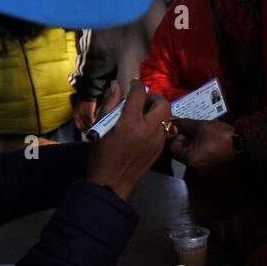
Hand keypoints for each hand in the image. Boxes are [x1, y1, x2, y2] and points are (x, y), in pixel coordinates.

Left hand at [73, 98, 98, 130]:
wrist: (85, 94)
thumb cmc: (83, 101)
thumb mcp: (79, 110)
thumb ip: (81, 117)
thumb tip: (87, 122)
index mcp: (75, 116)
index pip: (80, 127)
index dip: (84, 130)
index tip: (88, 130)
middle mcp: (78, 117)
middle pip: (85, 127)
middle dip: (89, 128)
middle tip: (93, 127)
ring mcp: (83, 116)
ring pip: (89, 125)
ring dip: (92, 124)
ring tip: (94, 122)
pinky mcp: (88, 113)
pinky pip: (92, 121)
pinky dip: (94, 121)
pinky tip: (95, 119)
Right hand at [85, 79, 171, 199]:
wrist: (111, 182)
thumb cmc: (101, 154)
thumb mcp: (100, 127)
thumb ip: (110, 103)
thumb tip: (116, 85)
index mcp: (130, 123)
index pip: (139, 95)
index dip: (136, 85)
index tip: (133, 84)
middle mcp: (147, 130)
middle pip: (162, 103)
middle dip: (154, 97)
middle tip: (143, 100)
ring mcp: (156, 140)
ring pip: (166, 116)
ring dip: (157, 110)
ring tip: (144, 114)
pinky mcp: (159, 149)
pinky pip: (164, 129)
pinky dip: (158, 123)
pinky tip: (145, 127)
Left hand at [168, 118, 236, 169]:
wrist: (241, 142)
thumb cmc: (223, 137)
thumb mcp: (199, 126)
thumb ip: (183, 124)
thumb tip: (174, 123)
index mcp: (190, 160)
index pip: (172, 148)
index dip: (176, 136)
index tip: (181, 127)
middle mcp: (194, 167)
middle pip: (180, 151)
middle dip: (183, 138)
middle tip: (191, 128)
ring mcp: (201, 167)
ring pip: (188, 152)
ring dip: (191, 140)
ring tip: (199, 131)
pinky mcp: (207, 164)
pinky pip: (196, 154)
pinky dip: (197, 145)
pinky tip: (204, 136)